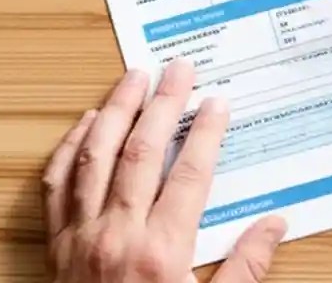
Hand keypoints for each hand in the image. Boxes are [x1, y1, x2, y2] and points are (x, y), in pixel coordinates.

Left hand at [43, 60, 286, 281]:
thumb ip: (246, 269)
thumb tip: (275, 226)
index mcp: (162, 252)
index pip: (190, 174)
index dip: (207, 133)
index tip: (218, 103)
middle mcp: (117, 235)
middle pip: (142, 151)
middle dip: (163, 104)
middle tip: (178, 68)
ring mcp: (80, 237)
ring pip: (96, 155)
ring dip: (116, 110)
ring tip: (132, 78)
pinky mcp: (55, 245)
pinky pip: (57, 183)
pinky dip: (70, 148)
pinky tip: (86, 124)